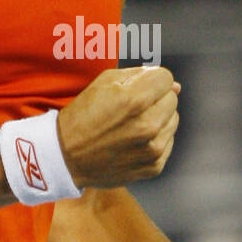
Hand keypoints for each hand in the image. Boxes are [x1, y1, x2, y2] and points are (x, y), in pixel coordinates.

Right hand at [57, 65, 180, 187]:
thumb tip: (174, 85)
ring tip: (132, 125)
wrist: (66, 157)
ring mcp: (152, 149)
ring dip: (158, 119)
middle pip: (172, 98)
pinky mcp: (154, 166)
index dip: (151, 80)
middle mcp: (147, 125)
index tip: (138, 88)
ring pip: (173, 119)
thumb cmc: (83, 117)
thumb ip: (141, 76)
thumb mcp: (103, 83)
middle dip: (155, 99)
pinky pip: (168, 141)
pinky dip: (156, 138)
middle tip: (131, 109)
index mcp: (134, 100)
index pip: (166, 78)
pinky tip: (135, 140)